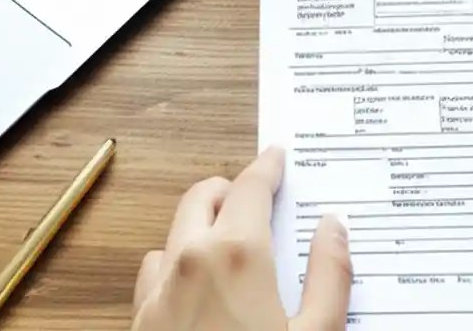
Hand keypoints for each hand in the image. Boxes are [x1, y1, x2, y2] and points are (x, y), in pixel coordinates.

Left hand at [132, 147, 352, 330]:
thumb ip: (329, 276)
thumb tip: (333, 228)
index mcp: (235, 254)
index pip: (250, 186)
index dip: (267, 167)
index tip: (277, 157)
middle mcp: (187, 261)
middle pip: (203, 196)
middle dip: (230, 188)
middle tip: (258, 198)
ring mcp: (156, 293)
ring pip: (174, 234)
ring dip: (200, 226)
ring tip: (232, 245)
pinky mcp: (139, 323)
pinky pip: (153, 273)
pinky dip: (176, 263)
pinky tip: (198, 289)